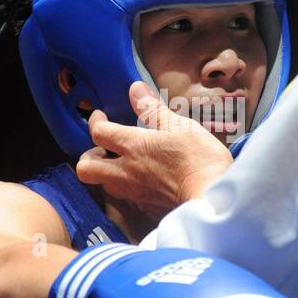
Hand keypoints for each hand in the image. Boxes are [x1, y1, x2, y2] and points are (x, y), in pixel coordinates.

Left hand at [76, 81, 233, 215]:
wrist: (212, 200)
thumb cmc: (199, 159)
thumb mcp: (179, 125)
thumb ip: (153, 109)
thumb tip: (135, 89)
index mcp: (133, 146)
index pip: (98, 132)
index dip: (95, 122)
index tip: (101, 117)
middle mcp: (126, 172)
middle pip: (86, 168)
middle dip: (89, 156)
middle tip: (102, 148)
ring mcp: (135, 193)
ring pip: (105, 185)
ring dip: (107, 173)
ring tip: (122, 164)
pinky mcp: (147, 209)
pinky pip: (128, 199)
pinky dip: (129, 189)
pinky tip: (145, 182)